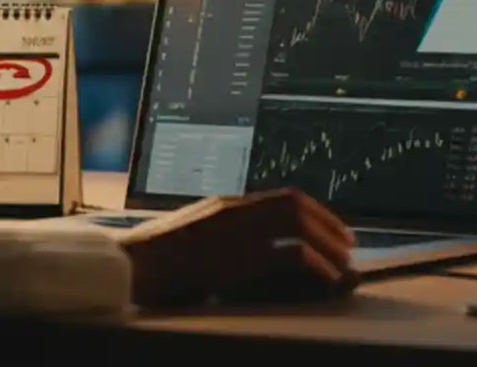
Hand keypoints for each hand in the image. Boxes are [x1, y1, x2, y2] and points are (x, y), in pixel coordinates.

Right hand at [118, 188, 357, 307]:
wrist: (128, 268)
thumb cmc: (155, 261)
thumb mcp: (194, 238)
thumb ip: (223, 236)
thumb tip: (256, 250)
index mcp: (225, 206)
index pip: (282, 198)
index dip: (315, 212)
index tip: (334, 229)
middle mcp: (234, 212)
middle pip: (295, 206)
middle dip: (328, 225)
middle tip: (348, 247)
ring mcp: (235, 233)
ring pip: (298, 227)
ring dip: (327, 246)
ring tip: (343, 266)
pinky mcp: (237, 259)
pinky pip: (290, 257)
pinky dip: (315, 266)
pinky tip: (326, 279)